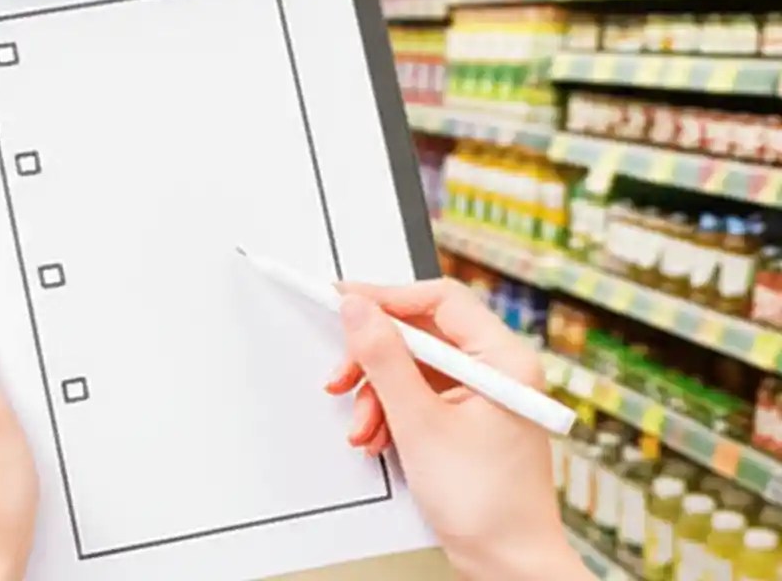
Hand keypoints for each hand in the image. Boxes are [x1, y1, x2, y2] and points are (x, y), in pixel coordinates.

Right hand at [327, 279, 589, 580]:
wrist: (509, 566)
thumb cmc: (489, 505)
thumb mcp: (420, 423)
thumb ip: (384, 359)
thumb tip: (357, 309)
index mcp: (505, 359)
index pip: (439, 300)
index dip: (386, 297)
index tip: (343, 301)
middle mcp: (498, 371)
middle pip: (421, 336)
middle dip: (375, 361)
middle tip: (342, 377)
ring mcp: (482, 397)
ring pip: (413, 370)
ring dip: (378, 396)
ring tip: (364, 429)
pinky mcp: (466, 421)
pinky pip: (418, 398)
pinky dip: (391, 415)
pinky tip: (378, 441)